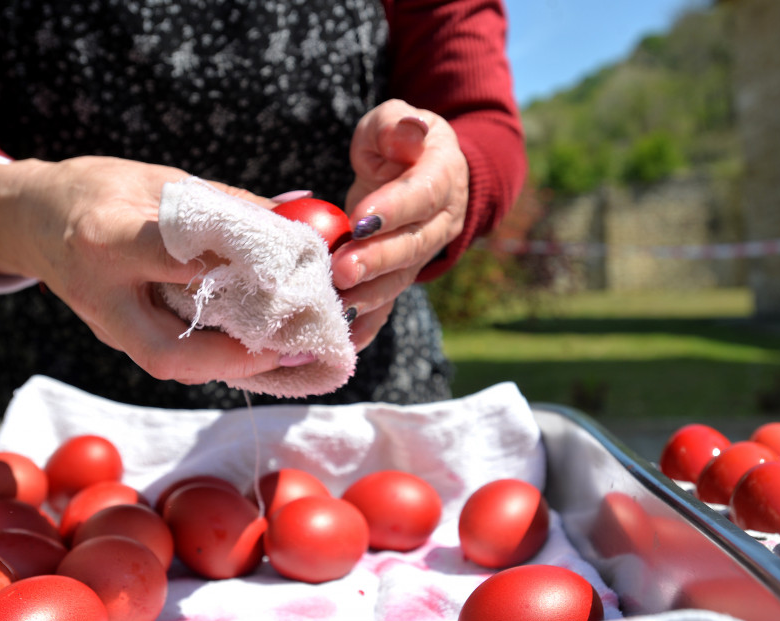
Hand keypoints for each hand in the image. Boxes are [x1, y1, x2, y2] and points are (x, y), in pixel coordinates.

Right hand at [0, 156, 290, 383]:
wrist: (32, 218)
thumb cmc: (96, 190)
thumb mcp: (158, 179)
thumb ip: (224, 204)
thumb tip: (292, 216)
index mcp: (109, 238)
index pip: (175, 262)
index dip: (232, 273)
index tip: (286, 272)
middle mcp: (103, 294)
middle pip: (166, 352)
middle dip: (232, 359)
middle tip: (286, 345)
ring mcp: (105, 326)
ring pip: (169, 365)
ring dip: (228, 365)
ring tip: (280, 349)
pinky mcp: (114, 338)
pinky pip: (168, 358)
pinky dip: (212, 357)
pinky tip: (251, 345)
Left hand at [336, 99, 468, 349]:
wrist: (423, 173)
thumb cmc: (399, 142)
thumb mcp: (395, 121)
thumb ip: (396, 125)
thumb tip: (411, 130)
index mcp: (442, 177)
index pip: (421, 195)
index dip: (393, 209)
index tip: (359, 220)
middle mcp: (440, 222)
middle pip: (411, 246)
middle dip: (376, 262)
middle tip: (341, 272)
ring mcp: (422, 254)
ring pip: (400, 279)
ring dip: (369, 297)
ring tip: (338, 307)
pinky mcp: (401, 275)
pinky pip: (388, 302)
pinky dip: (368, 325)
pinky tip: (344, 341)